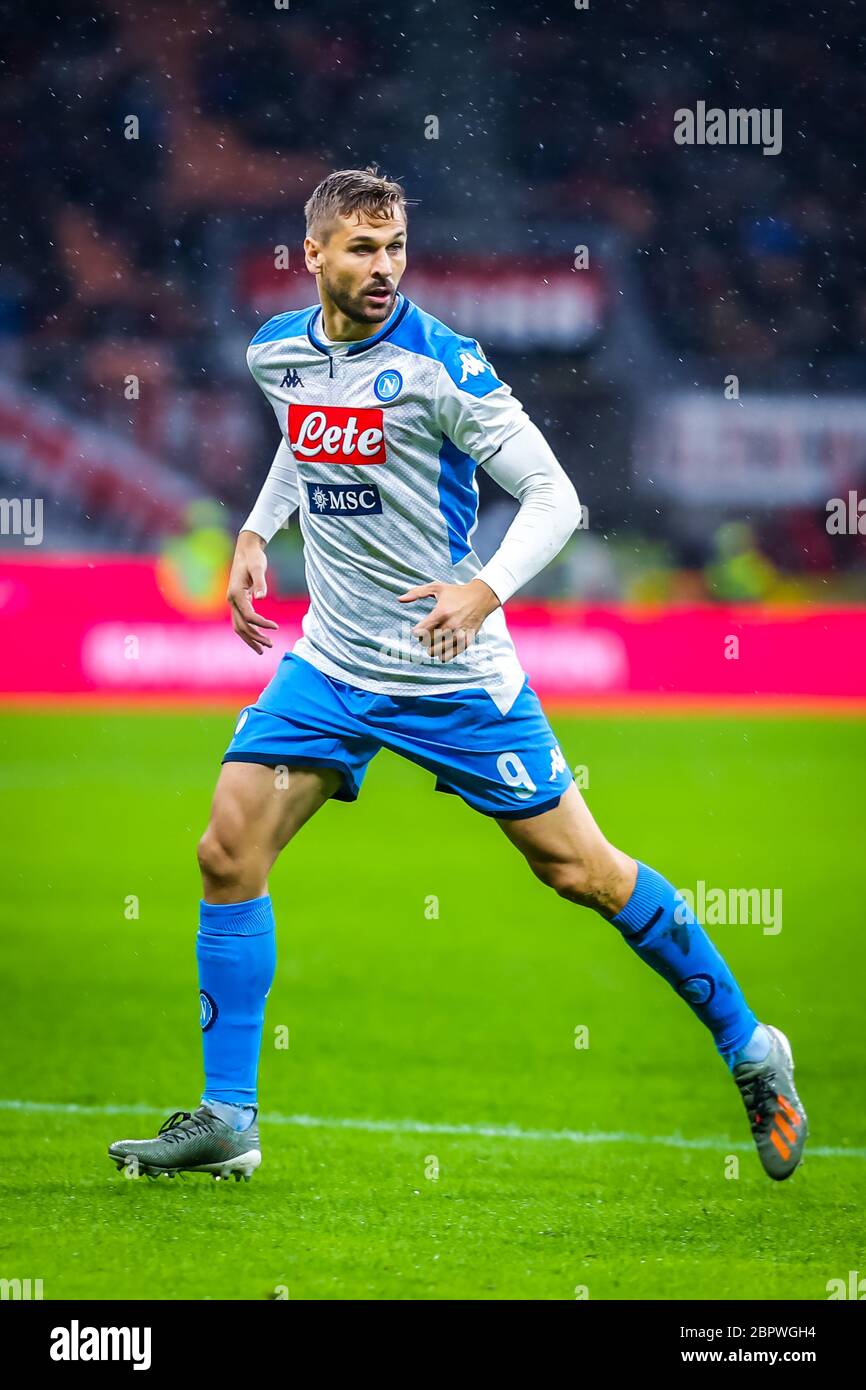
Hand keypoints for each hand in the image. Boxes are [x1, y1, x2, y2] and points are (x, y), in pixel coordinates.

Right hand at [227, 530, 278, 654]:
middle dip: (255, 638)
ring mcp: (233, 601)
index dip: (262, 624)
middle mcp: (231, 600)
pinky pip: (242, 620)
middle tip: (270, 646)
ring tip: (264, 648)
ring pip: (239, 626)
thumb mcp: (258, 567)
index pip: (249, 616)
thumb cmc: (254, 557)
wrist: (246, 549)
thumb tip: (262, 597)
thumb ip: (260, 582)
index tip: (276, 627)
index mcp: (235, 594)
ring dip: (251, 638)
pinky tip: (259, 635)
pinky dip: (249, 629)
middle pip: (241, 626)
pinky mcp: (238, 600)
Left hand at [397, 578, 499, 661]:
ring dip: (433, 648)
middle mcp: (450, 625)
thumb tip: (400, 599)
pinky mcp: (466, 641)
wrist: (481, 597)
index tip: (419, 628)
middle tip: (428, 633)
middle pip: (427, 643)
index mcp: (441, 612)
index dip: (416, 632)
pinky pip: (448, 656)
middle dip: (424, 640)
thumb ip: (416, 593)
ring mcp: (459, 634)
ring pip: (436, 652)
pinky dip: (443, 653)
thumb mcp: (436, 587)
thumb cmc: (457, 592)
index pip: (420, 632)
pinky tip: (444, 644)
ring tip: (436, 640)